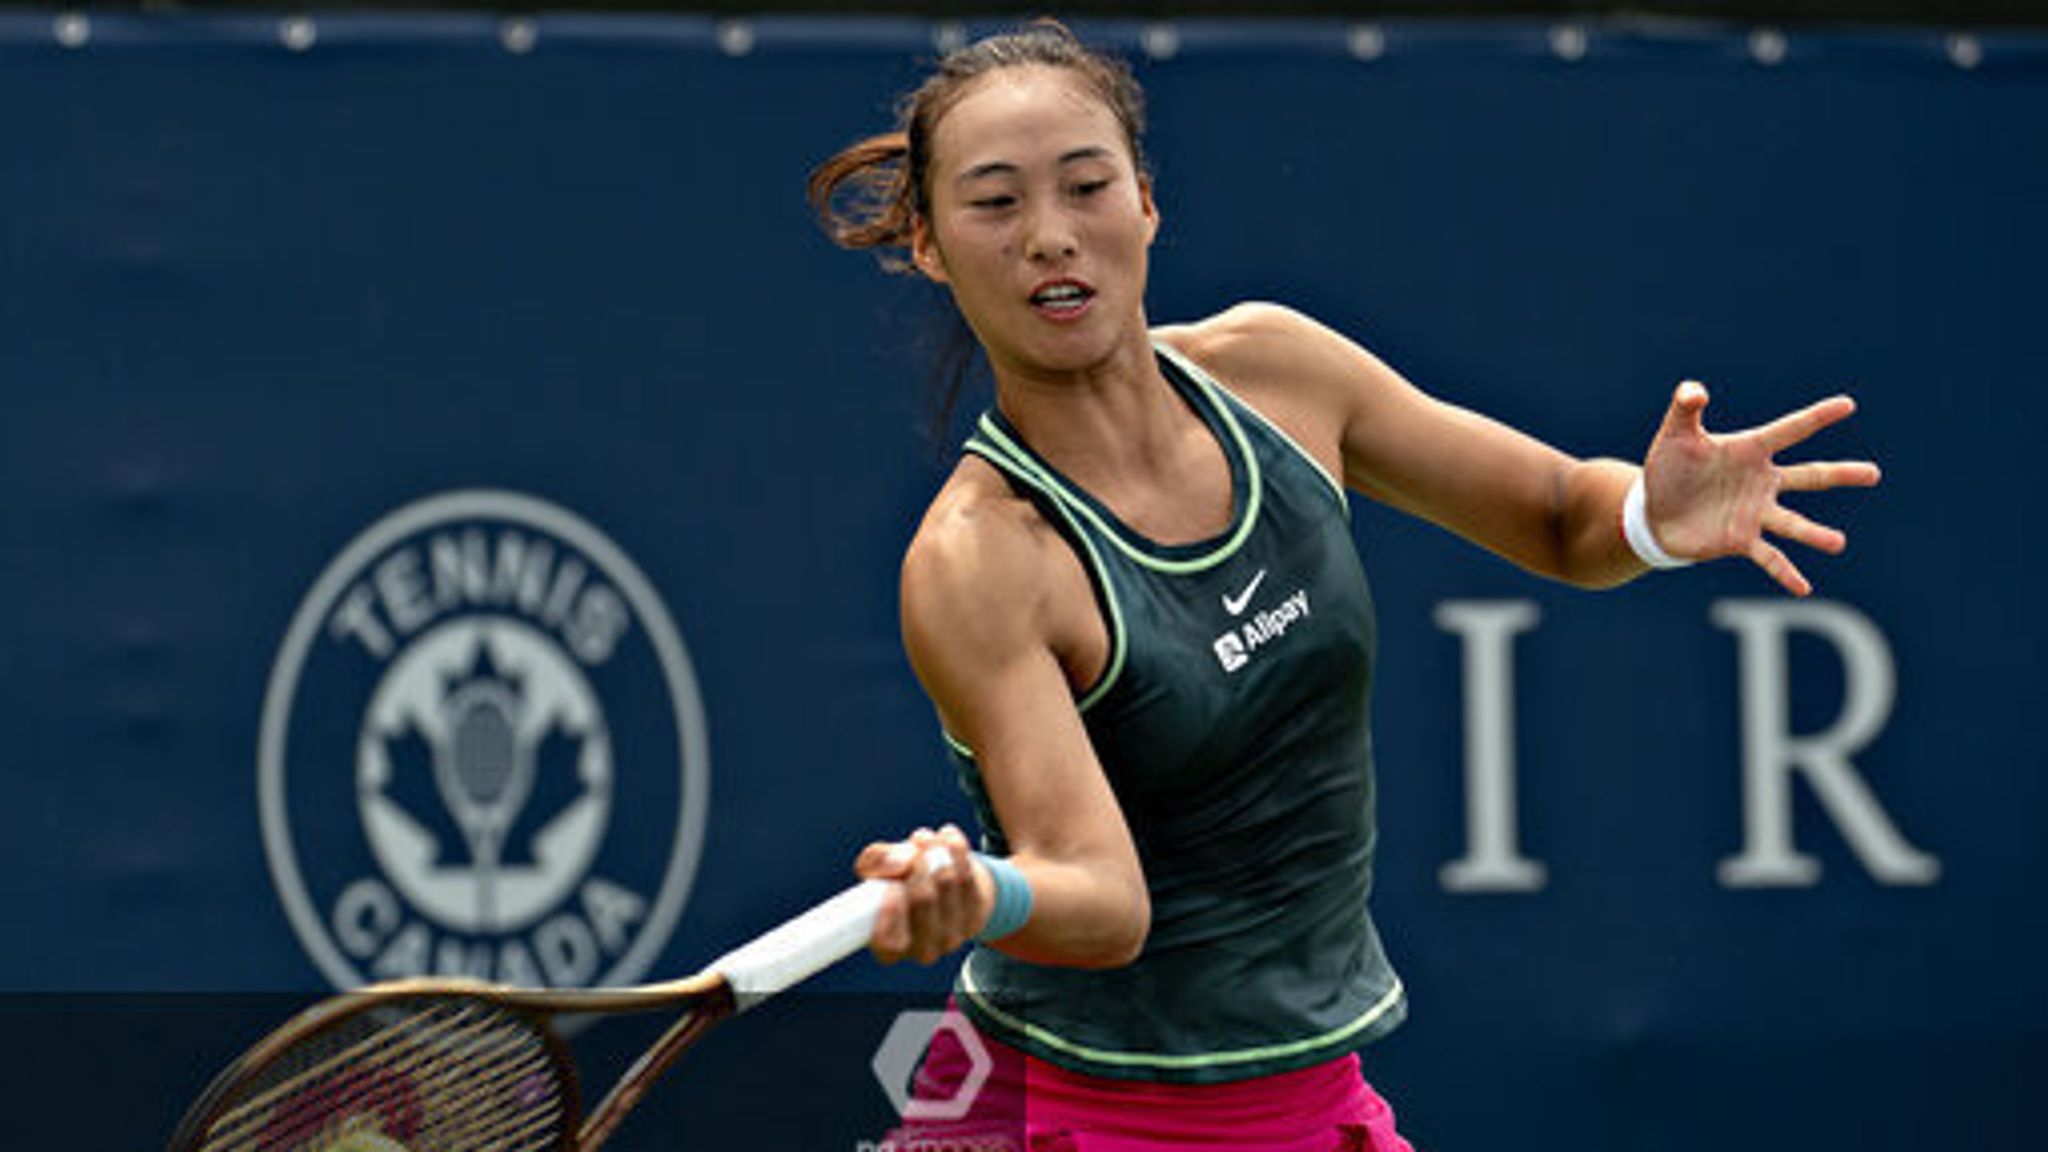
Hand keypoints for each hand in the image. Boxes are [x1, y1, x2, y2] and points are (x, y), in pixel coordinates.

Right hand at [855, 824, 986, 964]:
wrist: (942, 883)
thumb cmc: (900, 880)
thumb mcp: (876, 869)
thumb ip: (875, 862)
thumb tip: (902, 863)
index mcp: (888, 948)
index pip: (888, 943)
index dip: (890, 912)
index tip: (891, 884)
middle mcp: (921, 951)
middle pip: (922, 899)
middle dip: (916, 864)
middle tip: (912, 848)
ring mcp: (951, 938)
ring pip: (946, 882)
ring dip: (934, 850)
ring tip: (926, 839)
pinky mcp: (975, 919)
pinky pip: (967, 875)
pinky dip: (955, 850)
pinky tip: (947, 838)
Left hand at [1641, 380, 1881, 595]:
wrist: (1653, 510)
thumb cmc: (1668, 467)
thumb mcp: (1674, 434)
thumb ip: (1684, 408)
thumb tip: (1693, 390)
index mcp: (1751, 450)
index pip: (1789, 430)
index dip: (1816, 417)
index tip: (1847, 405)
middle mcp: (1762, 481)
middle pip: (1809, 476)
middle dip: (1840, 474)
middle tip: (1873, 474)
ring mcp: (1756, 512)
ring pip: (1793, 523)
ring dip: (1814, 534)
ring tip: (1838, 543)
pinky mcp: (1742, 540)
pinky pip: (1770, 558)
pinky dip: (1786, 573)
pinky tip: (1804, 588)